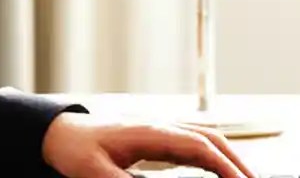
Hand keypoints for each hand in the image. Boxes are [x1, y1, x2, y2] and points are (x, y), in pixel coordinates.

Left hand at [41, 111, 256, 177]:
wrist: (62, 132)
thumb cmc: (76, 149)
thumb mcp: (94, 172)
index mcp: (151, 132)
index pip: (200, 147)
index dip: (225, 166)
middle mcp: (161, 127)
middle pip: (212, 139)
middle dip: (238, 162)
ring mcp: (161, 129)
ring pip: (207, 138)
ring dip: (230, 157)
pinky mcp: (158, 137)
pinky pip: (195, 142)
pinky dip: (215, 155)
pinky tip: (221, 171)